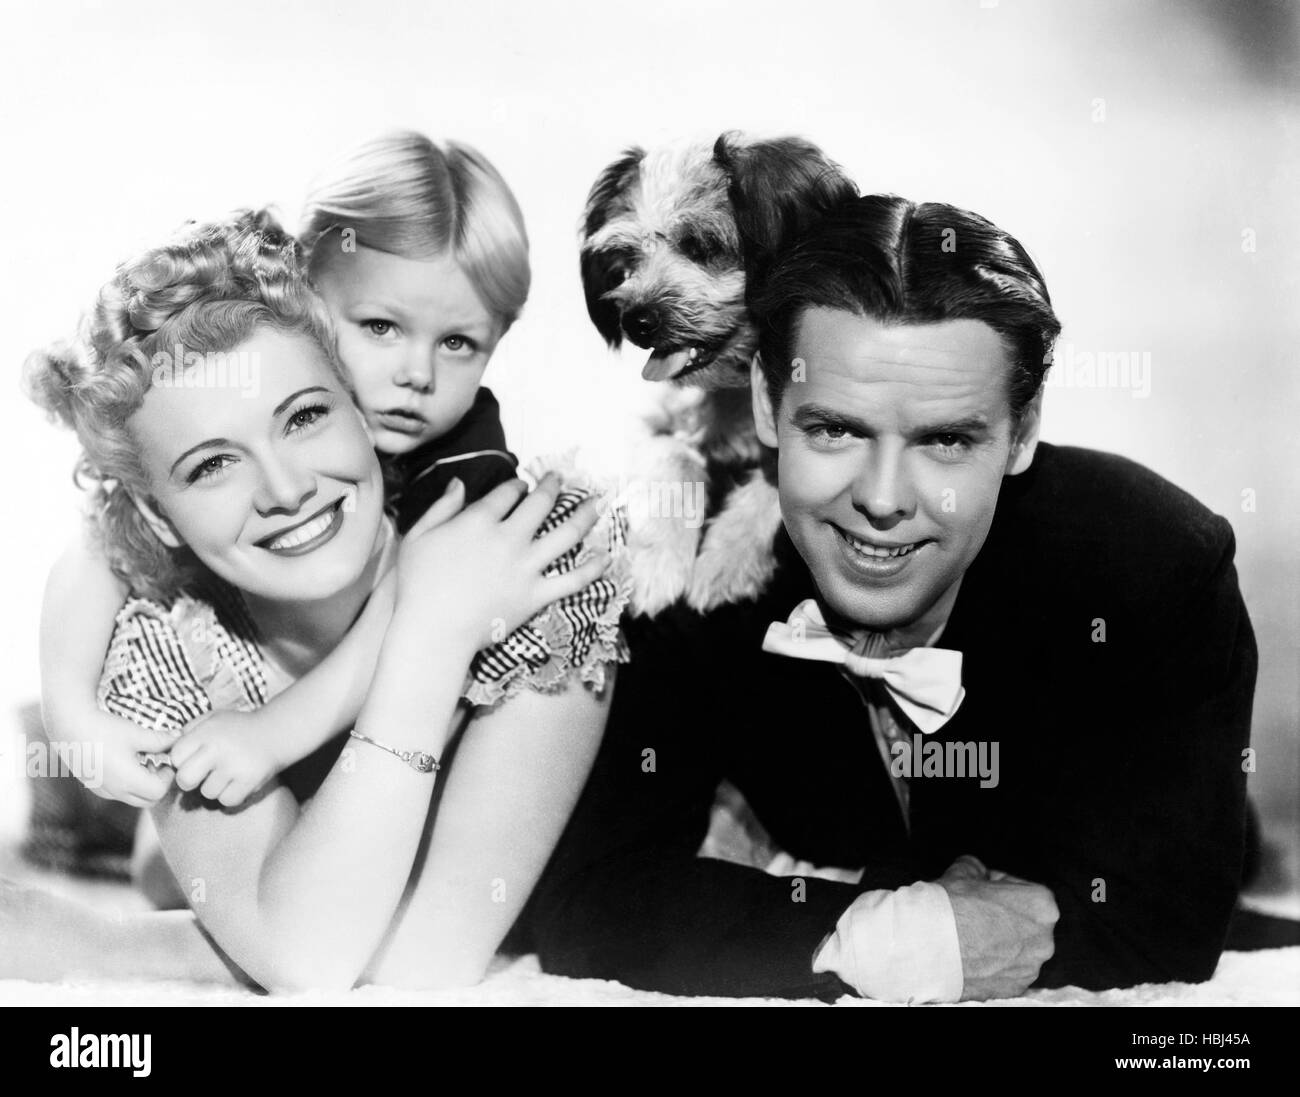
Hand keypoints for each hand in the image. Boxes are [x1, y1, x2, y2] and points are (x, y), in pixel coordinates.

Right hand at [54, 718, 175, 807]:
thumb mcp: (137, 733)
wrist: (69, 726)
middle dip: (158, 784)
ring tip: (142, 760)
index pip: (159, 792)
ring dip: (143, 785)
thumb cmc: (105, 728)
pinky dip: (128, 784)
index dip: (168, 777)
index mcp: (127, 780)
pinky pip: (118, 793)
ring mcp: (102, 791)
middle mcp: (114, 791)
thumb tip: (180, 738)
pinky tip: (126, 762)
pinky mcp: (93, 786)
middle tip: (158, 763)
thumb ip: (161, 740)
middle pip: (149, 801)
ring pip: (133, 798)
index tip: (167, 761)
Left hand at [168, 710, 278, 807]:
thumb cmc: (239, 727)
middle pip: (185, 780)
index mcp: (207, 733)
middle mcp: (218, 750)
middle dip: (190, 780)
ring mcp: (235, 766)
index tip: (191, 758)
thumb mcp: (212, 718)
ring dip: (214, 787)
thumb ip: (189, 731)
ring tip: (226, 773)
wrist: (277, 731)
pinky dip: (230, 795)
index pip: (176, 757)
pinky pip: (227, 801)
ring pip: (207, 793)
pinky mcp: (250, 781)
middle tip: (202, 773)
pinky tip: (237, 781)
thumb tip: (165, 751)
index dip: (181, 760)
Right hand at [394, 473, 610, 650]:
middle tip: (560, 479)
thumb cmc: (418, 585)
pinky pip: (573, 579)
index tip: (522, 485)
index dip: (518, 485)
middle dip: (553, 486)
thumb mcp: (418, 537)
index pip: (507, 493)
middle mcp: (509, 538)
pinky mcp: (537, 594)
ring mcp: (527, 566)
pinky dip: (592, 568)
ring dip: (585, 514)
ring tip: (597, 502)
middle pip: (541, 504)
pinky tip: (606, 557)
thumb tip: (458, 483)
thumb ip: (441, 507)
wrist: (434, 630)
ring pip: (566, 534)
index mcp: (479, 521)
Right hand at [938, 855, 1058, 999]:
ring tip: (970, 938)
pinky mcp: (1014, 988)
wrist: (929, 947)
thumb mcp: (963, 870)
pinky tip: (972, 957)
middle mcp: (1044, 939)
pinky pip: (1008, 972)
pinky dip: (994, 966)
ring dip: (1000, 943)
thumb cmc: (950, 908)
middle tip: (974, 915)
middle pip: (1023, 921)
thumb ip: (978, 868)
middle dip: (1003, 917)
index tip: (980, 892)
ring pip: (1017, 949)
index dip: (996, 888)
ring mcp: (1030, 967)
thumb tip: (977, 872)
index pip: (1019, 889)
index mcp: (1040, 904)